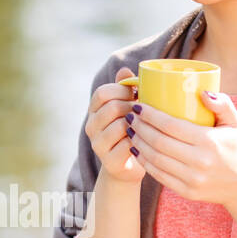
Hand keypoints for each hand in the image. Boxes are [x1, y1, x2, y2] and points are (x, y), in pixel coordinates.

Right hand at [85, 66, 145, 184]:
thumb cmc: (131, 132)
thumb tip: (125, 70)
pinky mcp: (109, 162)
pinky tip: (144, 141)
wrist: (128, 168)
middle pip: (111, 107)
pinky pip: (127, 145)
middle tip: (144, 112)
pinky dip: (139, 141)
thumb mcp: (127, 109)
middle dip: (132, 107)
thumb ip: (125, 89)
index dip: (121, 90)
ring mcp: (98, 145)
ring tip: (145, 126)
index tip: (136, 93)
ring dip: (137, 125)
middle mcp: (91, 127)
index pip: (102, 93)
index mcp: (94, 111)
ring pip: (120, 126)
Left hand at [128, 90, 236, 205]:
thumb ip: (223, 103)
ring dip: (138, 144)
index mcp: (209, 141)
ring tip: (130, 131)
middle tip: (130, 117)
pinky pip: (159, 175)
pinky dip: (145, 162)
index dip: (150, 115)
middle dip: (140, 127)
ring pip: (155, 159)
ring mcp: (192, 179)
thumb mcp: (234, 123)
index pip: (171, 126)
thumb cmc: (234, 147)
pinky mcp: (186, 191)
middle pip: (159, 142)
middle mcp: (200, 161)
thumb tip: (202, 92)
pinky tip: (137, 150)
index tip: (138, 105)